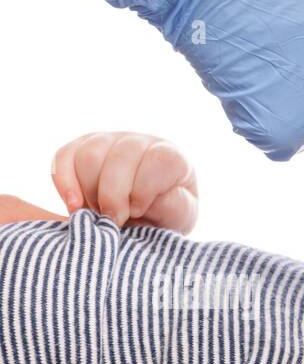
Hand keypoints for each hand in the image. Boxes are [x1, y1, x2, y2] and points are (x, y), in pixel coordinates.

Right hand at [51, 132, 198, 232]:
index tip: (137, 212)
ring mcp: (108, 141)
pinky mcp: (79, 148)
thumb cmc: (165, 217)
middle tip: (115, 222)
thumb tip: (142, 200)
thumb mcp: (180, 217)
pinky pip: (64, 157)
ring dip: (90, 191)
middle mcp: (140, 142)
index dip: (144, 188)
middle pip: (120, 156)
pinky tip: (74, 205)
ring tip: (100, 216)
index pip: (160, 159)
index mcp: (172, 157)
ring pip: (89, 156)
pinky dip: (64, 183)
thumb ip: (171, 207)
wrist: (142, 219)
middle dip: (113, 195)